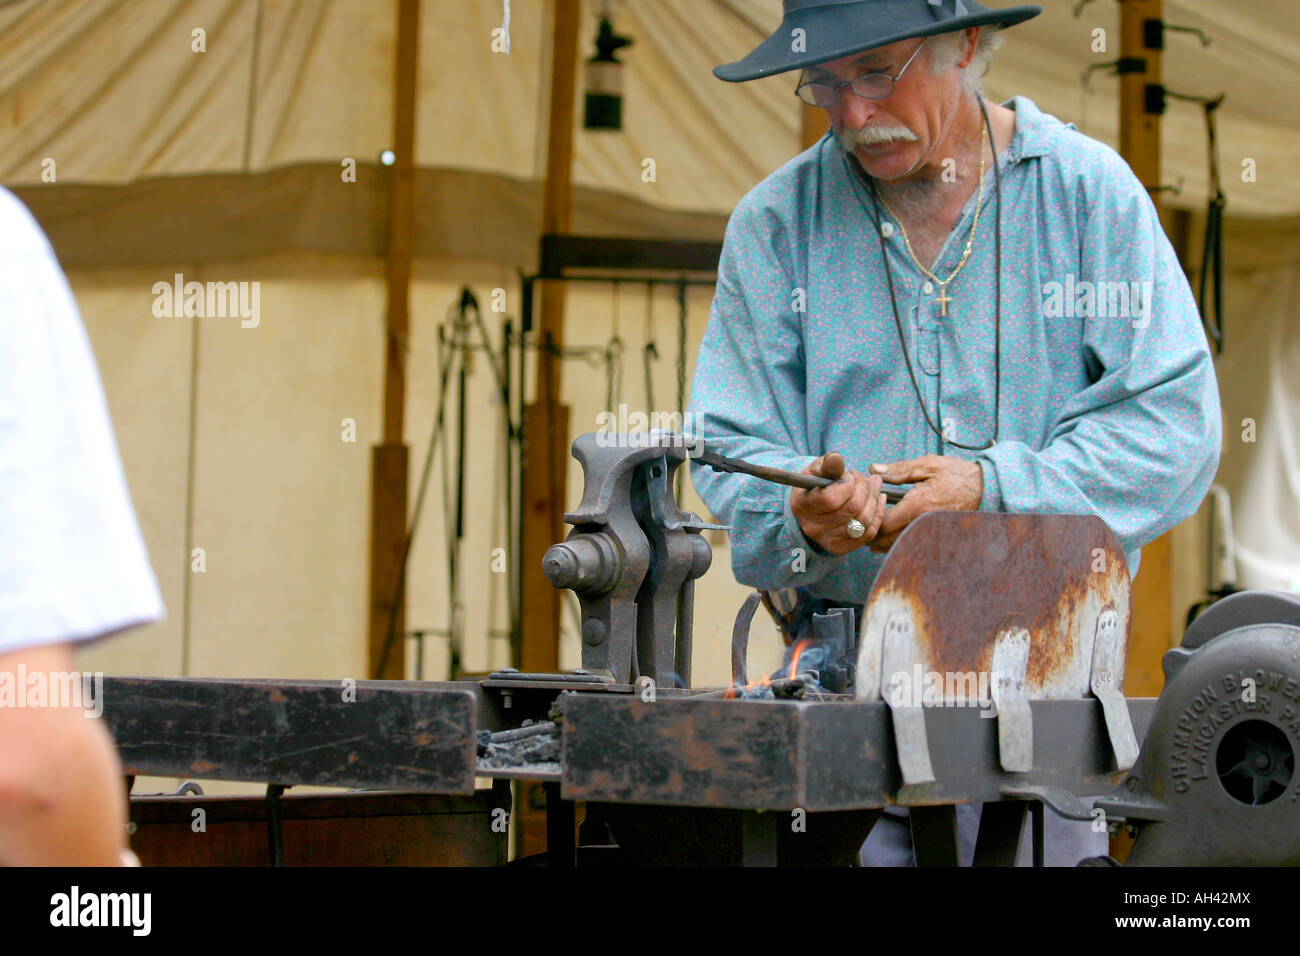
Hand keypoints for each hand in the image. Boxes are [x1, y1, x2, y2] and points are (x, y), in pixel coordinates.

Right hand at [791, 452, 886, 555]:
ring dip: (874, 501)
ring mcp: (827, 541)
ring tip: (874, 486)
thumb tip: (836, 458)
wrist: (811, 507)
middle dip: (865, 489)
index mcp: (803, 505)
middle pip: (852, 510)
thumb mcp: (817, 469)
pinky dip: (877, 516)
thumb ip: (828, 464)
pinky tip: (878, 501)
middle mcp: (813, 527)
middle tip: (865, 479)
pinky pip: (867, 534)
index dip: (848, 484)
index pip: (832, 499)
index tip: (849, 475)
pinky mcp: (840, 548)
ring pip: (863, 522)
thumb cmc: (815, 484)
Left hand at [868, 455, 982, 551]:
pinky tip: (889, 537)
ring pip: (897, 546)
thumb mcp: (927, 465)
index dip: (870, 517)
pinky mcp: (935, 536)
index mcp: (918, 505)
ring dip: (882, 541)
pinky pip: (910, 545)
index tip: (866, 507)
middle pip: (887, 539)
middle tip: (862, 522)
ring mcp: (929, 532)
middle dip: (872, 532)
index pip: (883, 522)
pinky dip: (896, 543)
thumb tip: (875, 469)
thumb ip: (899, 470)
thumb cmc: (957, 474)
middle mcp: (922, 523)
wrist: (986, 488)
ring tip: (872, 531)